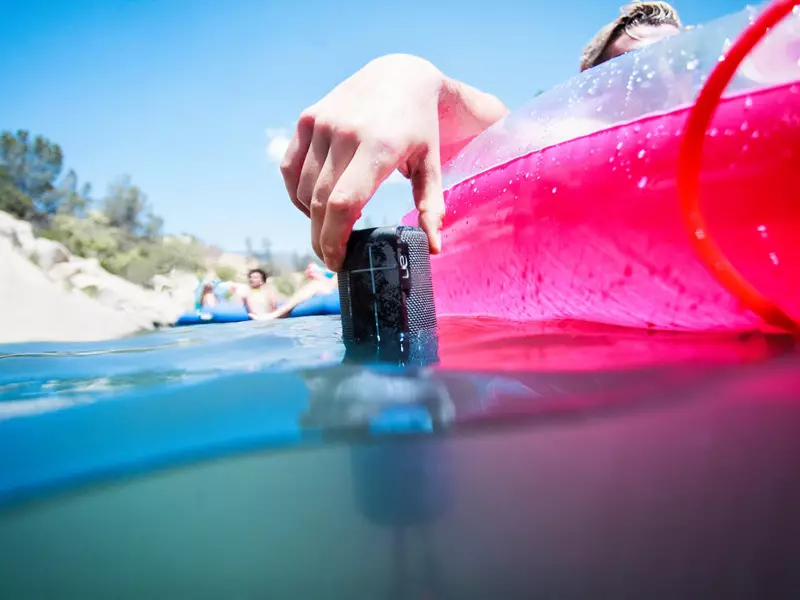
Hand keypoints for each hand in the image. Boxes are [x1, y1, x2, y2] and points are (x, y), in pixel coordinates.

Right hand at [280, 54, 446, 270]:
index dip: (335, 239)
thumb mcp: (433, 165)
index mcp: (380, 147)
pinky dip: (298, 194)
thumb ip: (431, 207)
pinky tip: (315, 206)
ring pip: (304, 190)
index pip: (344, 203)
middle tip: (332, 258)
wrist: (399, 75)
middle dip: (322, 238)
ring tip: (331, 230)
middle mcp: (346, 133)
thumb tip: (434, 250)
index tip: (339, 262)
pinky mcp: (307, 119)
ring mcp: (322, 124)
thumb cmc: (420, 128)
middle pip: (321, 203)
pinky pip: (290, 169)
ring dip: (312, 218)